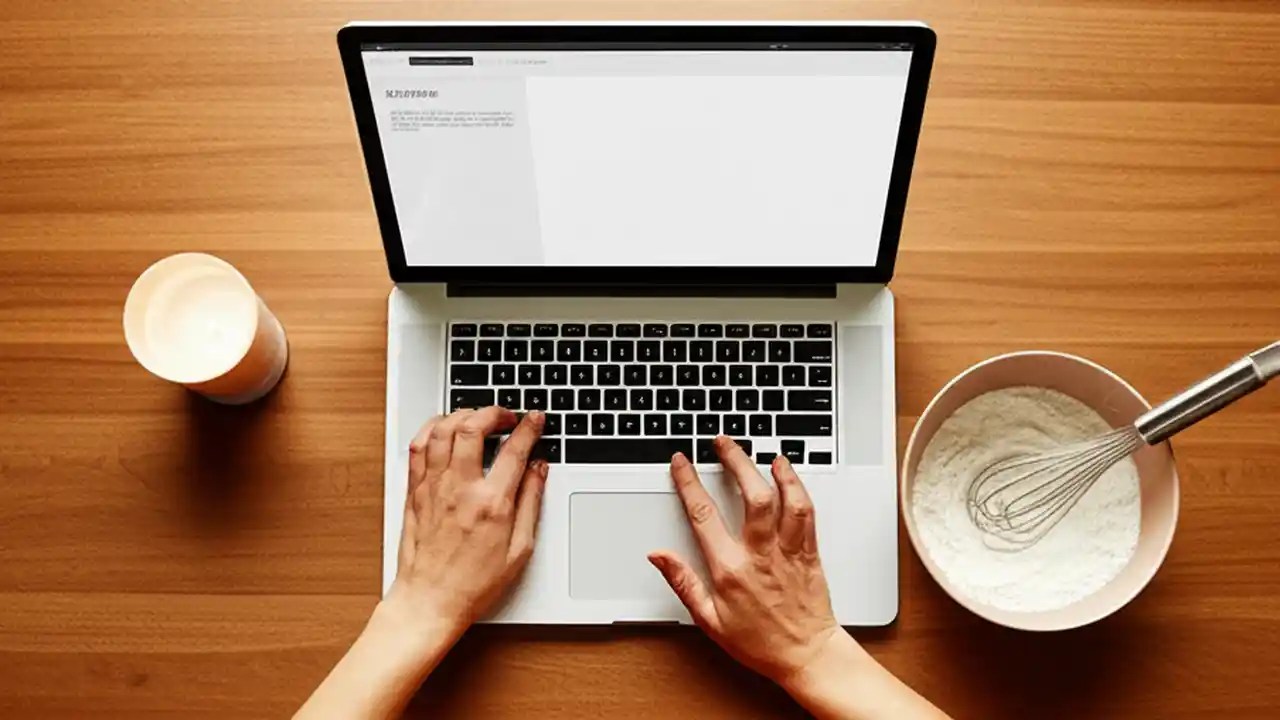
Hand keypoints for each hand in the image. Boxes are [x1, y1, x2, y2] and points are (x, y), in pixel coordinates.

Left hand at [388, 407, 548, 634]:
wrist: (429, 601)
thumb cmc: (473, 584)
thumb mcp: (519, 549)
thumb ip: (531, 502)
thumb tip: (538, 470)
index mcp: (491, 504)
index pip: (514, 449)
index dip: (529, 427)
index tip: (535, 420)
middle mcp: (460, 489)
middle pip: (473, 426)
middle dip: (494, 412)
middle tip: (506, 416)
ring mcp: (433, 488)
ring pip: (442, 429)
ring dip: (462, 415)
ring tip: (477, 418)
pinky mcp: (415, 492)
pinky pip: (418, 447)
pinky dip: (431, 429)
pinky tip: (444, 430)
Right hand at [648, 436, 841, 683]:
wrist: (806, 655)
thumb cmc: (759, 642)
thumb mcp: (708, 620)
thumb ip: (683, 582)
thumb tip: (658, 556)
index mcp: (729, 570)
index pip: (703, 515)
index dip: (689, 483)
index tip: (682, 463)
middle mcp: (759, 555)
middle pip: (749, 495)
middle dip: (734, 461)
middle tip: (722, 442)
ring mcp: (786, 551)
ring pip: (782, 500)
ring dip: (771, 470)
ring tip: (759, 451)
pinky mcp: (808, 552)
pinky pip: (805, 513)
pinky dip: (796, 487)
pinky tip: (787, 472)